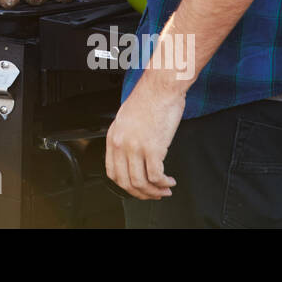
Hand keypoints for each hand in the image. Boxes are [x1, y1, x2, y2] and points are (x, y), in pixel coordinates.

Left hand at [105, 78, 183, 199]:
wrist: (161, 87)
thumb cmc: (149, 98)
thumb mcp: (128, 118)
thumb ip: (127, 137)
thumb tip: (132, 153)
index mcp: (113, 136)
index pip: (112, 171)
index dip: (125, 185)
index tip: (137, 188)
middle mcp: (121, 143)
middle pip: (125, 181)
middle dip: (141, 193)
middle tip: (153, 194)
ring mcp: (135, 146)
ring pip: (140, 182)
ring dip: (154, 191)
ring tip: (165, 190)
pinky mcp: (153, 147)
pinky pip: (156, 176)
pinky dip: (164, 183)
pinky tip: (170, 181)